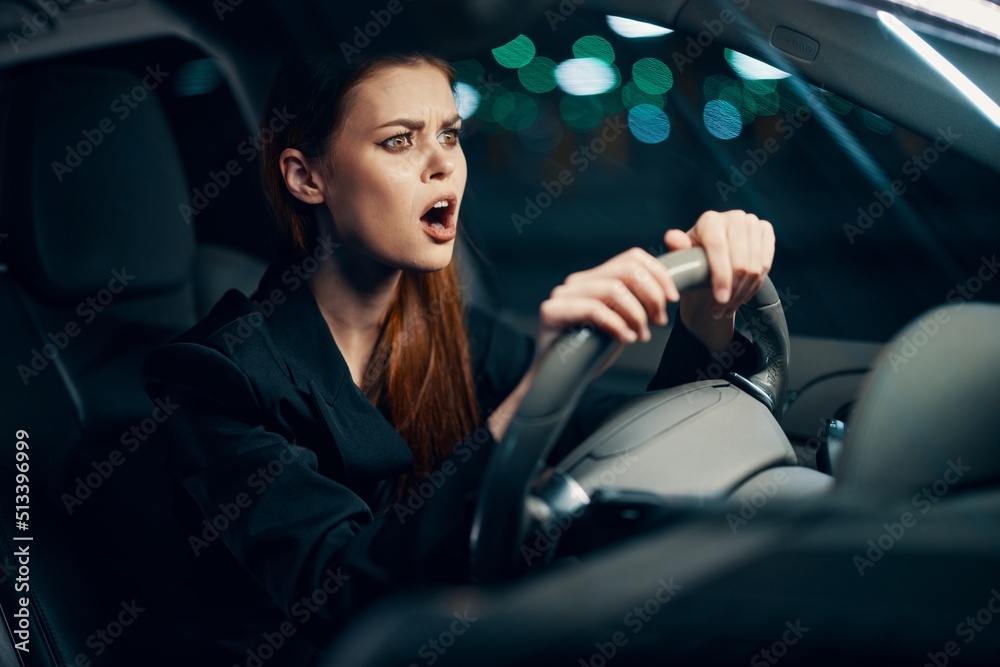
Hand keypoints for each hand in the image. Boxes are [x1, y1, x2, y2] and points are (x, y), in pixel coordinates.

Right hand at [535, 247, 681, 359]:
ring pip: (614, 288)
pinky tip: (626, 339)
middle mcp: (579, 281)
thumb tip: (669, 291)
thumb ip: (640, 303)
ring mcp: (563, 294)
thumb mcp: (625, 323)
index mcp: (596, 278)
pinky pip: (594, 310)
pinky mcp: (552, 312)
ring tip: (641, 335)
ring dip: (637, 314)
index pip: (633, 257)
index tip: (673, 298)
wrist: (560, 380)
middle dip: (653, 294)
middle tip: (660, 320)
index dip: (659, 274)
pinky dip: (617, 325)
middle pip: (627, 268)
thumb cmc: (593, 353)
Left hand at [664, 210, 774, 353]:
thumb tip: (671, 237)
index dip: (721, 276)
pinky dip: (754, 286)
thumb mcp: (683, 255)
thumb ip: (678, 247)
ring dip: (742, 294)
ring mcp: (752, 222)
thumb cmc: (693, 256)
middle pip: (740, 263)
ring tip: (727, 310)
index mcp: (710, 221)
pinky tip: (741, 298)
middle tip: (719, 312)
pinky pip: (765, 265)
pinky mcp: (765, 230)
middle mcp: (734, 217)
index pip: (719, 250)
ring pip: (755, 268)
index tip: (720, 299)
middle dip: (732, 293)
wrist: (713, 253)